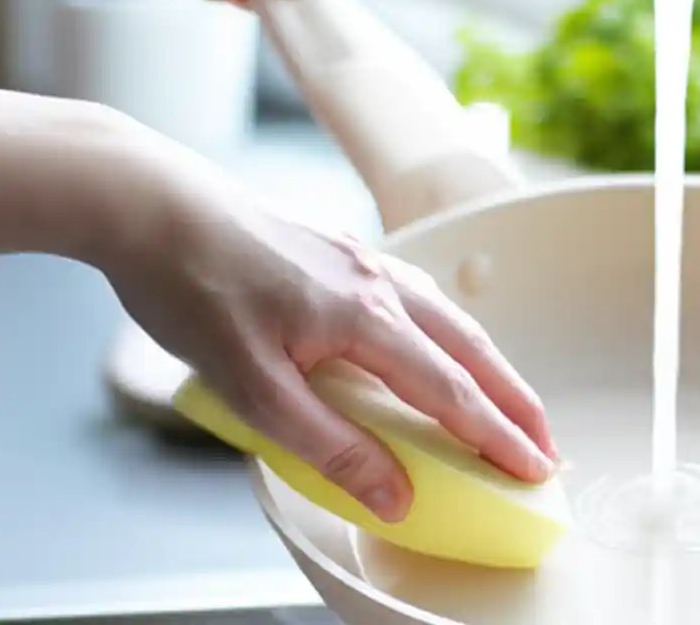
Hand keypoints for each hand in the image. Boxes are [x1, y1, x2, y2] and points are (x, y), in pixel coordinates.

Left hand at [103, 131, 556, 522]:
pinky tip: (435, 338)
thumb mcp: (252, 388)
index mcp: (364, 319)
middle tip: (546, 442)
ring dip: (488, 363)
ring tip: (506, 398)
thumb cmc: (192, 289)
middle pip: (472, 348)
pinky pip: (418, 294)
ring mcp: (363, 259)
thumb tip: (396, 494)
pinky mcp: (341, 249)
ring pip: (450, 317)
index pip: (451, 392)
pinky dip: (448, 328)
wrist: (154, 205)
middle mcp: (379, 283)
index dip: (497, 437)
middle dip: (516, 400)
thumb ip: (329, 445)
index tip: (534, 469)